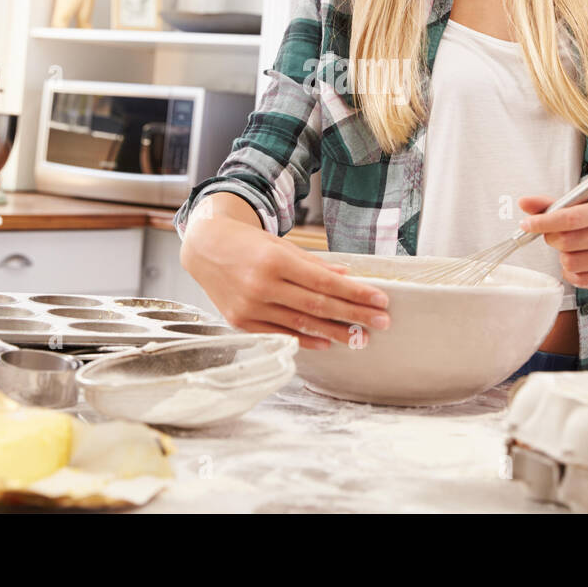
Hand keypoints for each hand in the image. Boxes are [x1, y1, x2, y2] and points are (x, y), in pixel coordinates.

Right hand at [179, 213, 389, 350]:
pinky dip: (306, 340)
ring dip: (336, 332)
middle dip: (354, 315)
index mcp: (274, 261)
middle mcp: (261, 286)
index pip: (324, 282)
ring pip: (301, 324)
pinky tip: (327, 343)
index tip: (380, 299)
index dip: (355, 293)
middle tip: (382, 322)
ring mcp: (250, 307)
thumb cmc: (248, 244)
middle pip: (318, 305)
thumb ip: (313, 264)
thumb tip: (346, 276)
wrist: (205, 248)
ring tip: (361, 337)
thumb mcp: (281, 246)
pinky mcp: (240, 323)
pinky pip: (280, 335)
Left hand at [516, 195, 587, 289]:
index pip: (570, 218)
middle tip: (555, 235)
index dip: (544, 222)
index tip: (526, 224)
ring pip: (570, 263)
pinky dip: (571, 272)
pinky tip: (580, 261)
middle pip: (566, 243)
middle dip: (552, 239)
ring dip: (563, 256)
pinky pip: (578, 280)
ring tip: (573, 249)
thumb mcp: (580, 205)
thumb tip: (523, 203)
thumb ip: (550, 204)